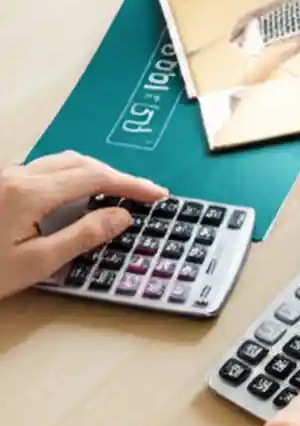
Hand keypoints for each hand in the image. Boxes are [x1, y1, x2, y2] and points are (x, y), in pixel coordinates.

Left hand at [0, 152, 166, 299]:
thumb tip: (121, 216)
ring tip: (117, 192)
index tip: (158, 194)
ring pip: (60, 162)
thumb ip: (83, 236)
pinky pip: (44, 169)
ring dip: (94, 172)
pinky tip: (79, 194)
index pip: (94, 177)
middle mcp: (15, 175)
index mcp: (28, 192)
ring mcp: (4, 176)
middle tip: (143, 194)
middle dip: (116, 175)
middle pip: (79, 162)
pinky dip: (72, 176)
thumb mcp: (36, 263)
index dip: (131, 184)